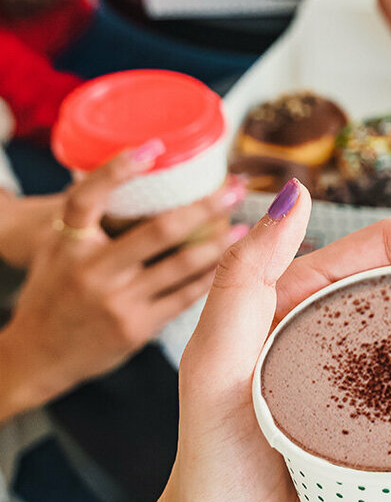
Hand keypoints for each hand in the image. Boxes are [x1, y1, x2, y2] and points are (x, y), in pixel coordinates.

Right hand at [0, 149, 244, 420]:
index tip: (154, 147)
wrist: (38, 354)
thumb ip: (92, 222)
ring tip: (243, 228)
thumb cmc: (56, 292)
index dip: (118, 170)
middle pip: (157, 231)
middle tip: (234, 188)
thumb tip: (140, 180)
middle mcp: (91, 270)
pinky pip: (185, 296)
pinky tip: (230, 264)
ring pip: (182, 265)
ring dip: (219, 244)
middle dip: (204, 207)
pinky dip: (210, 277)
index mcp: (68, 243)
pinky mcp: (137, 327)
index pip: (88, 197)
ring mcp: (116, 301)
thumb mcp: (60, 250)